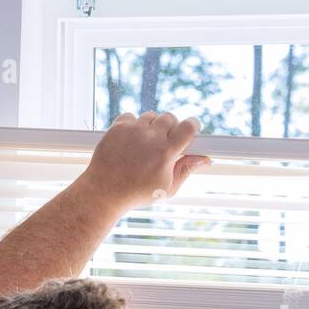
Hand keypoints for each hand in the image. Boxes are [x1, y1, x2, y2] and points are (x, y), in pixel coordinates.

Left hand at [81, 111, 210, 210]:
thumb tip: (204, 160)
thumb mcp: (168, 188)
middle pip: (170, 117)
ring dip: (152, 127)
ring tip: (146, 144)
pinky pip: (131, 116)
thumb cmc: (137, 193)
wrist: (104, 192)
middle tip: (166, 143)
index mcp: (166, 152)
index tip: (192, 128)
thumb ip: (186, 170)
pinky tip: (132, 141)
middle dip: (171, 128)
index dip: (192, 126)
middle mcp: (150, 137)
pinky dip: (133, 126)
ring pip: (151, 116)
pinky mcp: (117, 127)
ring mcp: (132, 130)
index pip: (188, 127)